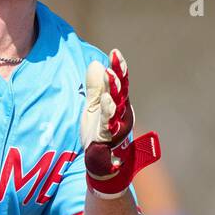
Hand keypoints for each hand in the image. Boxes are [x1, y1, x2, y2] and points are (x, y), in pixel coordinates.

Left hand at [81, 49, 160, 197]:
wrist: (100, 161)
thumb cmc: (99, 132)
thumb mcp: (93, 106)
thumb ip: (95, 87)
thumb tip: (96, 63)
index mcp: (118, 103)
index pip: (120, 82)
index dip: (119, 67)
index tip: (115, 52)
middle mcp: (121, 113)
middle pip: (121, 91)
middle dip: (118, 75)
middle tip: (114, 60)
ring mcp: (116, 125)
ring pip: (116, 105)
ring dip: (113, 90)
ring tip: (110, 75)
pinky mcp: (108, 138)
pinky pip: (108, 123)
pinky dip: (108, 112)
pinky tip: (106, 100)